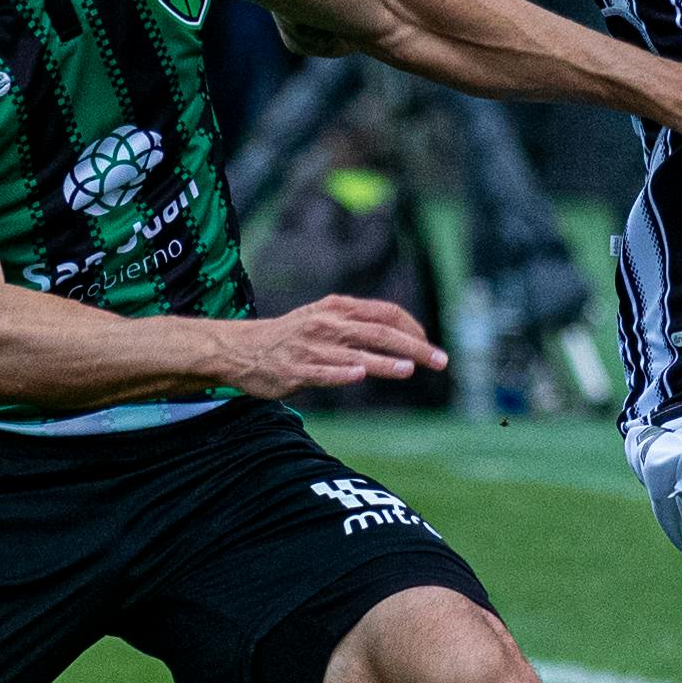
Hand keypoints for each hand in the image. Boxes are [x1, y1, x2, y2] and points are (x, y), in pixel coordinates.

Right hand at [216, 293, 445, 396]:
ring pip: (356, 354)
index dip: (413, 328)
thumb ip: (356, 322)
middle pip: (381, 333)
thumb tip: (397, 333)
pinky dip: (342, 373)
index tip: (430, 344)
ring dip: (385, 362)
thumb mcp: (324, 317)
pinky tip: (360, 374)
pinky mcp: (297, 371)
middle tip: (440, 361)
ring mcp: (312, 349)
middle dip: (415, 347)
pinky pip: (323, 372)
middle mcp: (328, 325)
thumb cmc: (290, 336)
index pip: (386, 313)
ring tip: (410, 368)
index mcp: (338, 308)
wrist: (241, 348)